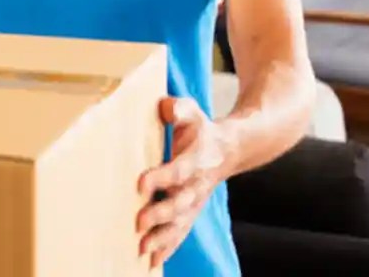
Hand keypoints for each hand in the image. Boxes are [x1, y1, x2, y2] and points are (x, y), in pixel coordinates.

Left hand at [135, 97, 230, 267]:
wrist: (229, 149)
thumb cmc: (200, 129)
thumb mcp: (192, 111)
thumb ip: (178, 108)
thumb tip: (166, 108)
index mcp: (196, 159)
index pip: (178, 170)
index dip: (161, 177)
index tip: (141, 183)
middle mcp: (197, 184)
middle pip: (179, 203)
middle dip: (160, 214)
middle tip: (138, 222)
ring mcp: (195, 202)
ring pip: (180, 224)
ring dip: (162, 238)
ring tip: (142, 249)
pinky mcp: (191, 213)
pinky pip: (180, 233)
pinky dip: (167, 249)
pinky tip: (151, 262)